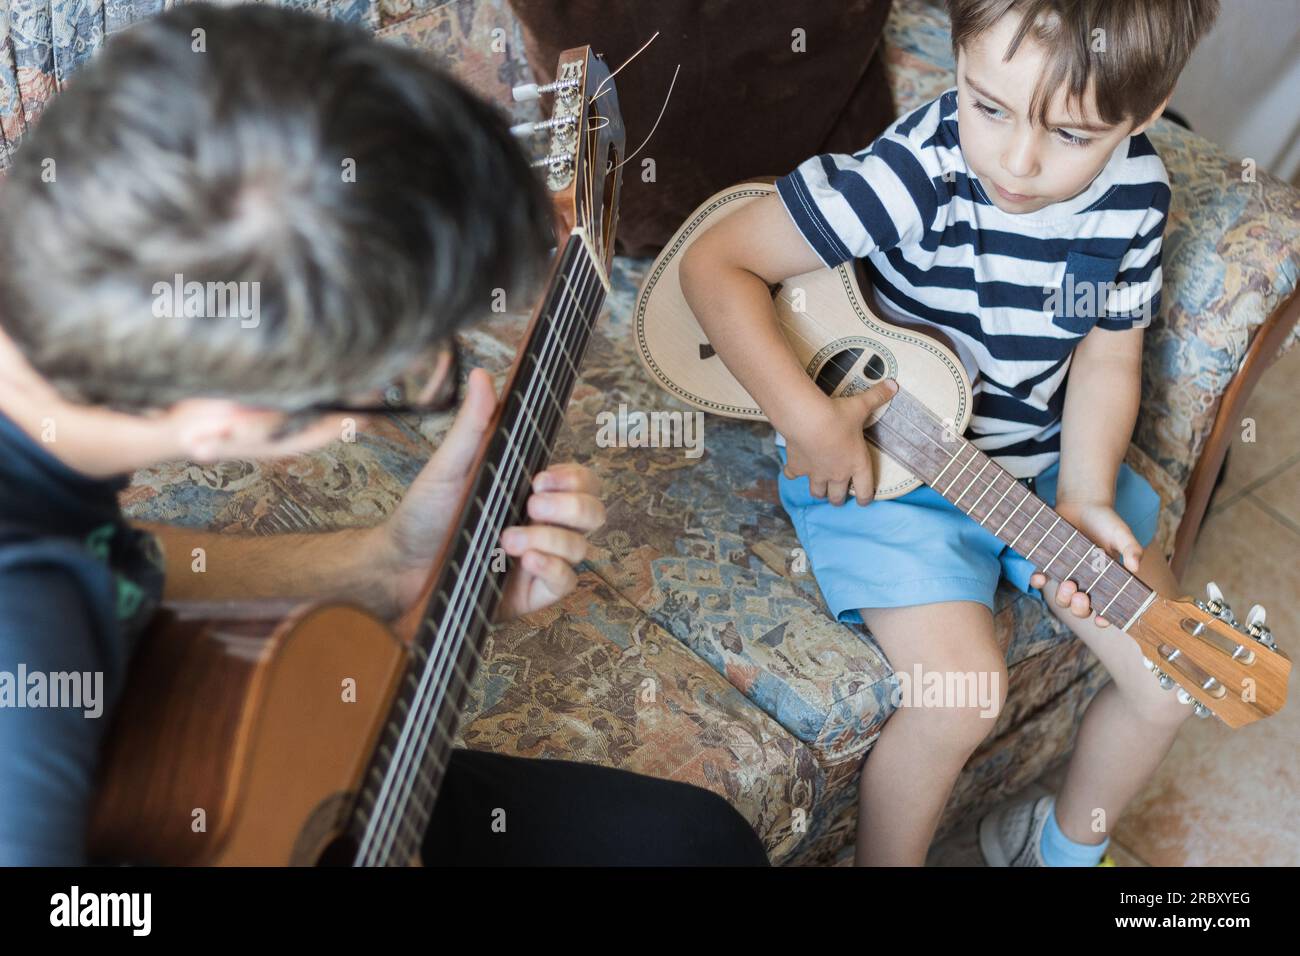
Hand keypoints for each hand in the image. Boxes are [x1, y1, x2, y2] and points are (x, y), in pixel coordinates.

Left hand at [378, 365, 604, 621]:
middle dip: (572, 506)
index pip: (579, 480)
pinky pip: (566, 582)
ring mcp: (539, 559)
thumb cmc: (421, 517)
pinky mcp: (530, 593)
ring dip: (551, 539)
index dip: (574, 478)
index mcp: (527, 491)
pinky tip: (524, 562)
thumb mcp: (448, 467)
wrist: (395, 571)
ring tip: (507, 539)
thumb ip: (472, 425)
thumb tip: (483, 375)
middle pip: (593, 512)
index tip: (543, 477)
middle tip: (532, 504)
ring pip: (582, 547)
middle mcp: (540, 524)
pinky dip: (551, 569)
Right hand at [782, 378, 897, 505]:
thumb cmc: (838, 416)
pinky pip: (793, 476)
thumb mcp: (860, 405)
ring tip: (819, 485)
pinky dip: (794, 473)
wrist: (808, 420)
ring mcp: (815, 473)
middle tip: (838, 495)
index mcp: (856, 464)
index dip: (866, 498)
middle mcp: (836, 474)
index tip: (864, 500)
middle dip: (838, 498)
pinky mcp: (797, 467)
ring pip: (817, 492)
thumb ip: (877, 397)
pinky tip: (795, 467)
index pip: (865, 491)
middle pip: (837, 497)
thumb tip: (894, 385)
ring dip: (819, 491)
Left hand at [1028, 499, 1142, 627]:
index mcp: (1107, 581)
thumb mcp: (1122, 534)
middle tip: (1082, 596)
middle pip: (1082, 609)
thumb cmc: (1106, 522)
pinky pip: (1041, 578)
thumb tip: (1136, 567)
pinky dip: (1038, 581)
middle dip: (1081, 608)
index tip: (1102, 619)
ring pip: (1062, 599)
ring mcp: (1068, 574)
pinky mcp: (1050, 563)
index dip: (1105, 618)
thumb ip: (1131, 549)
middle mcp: (1087, 583)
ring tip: (1069, 584)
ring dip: (1063, 598)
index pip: (1107, 607)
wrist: (1082, 504)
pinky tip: (1040, 577)